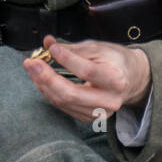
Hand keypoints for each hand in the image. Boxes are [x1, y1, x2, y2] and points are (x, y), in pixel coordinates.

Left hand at [23, 36, 151, 123]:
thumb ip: (73, 47)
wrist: (130, 80)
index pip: (87, 71)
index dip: (67, 59)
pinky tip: (41, 80)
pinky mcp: (89, 118)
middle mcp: (109, 101)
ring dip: (43, 85)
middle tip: (31, 63)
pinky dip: (49, 92)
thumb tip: (47, 42)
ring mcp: (99, 113)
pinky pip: (64, 107)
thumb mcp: (98, 48)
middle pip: (72, 94)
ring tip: (32, 68)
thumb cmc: (113, 60)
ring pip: (64, 102)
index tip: (51, 48)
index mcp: (116, 79)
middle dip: (47, 78)